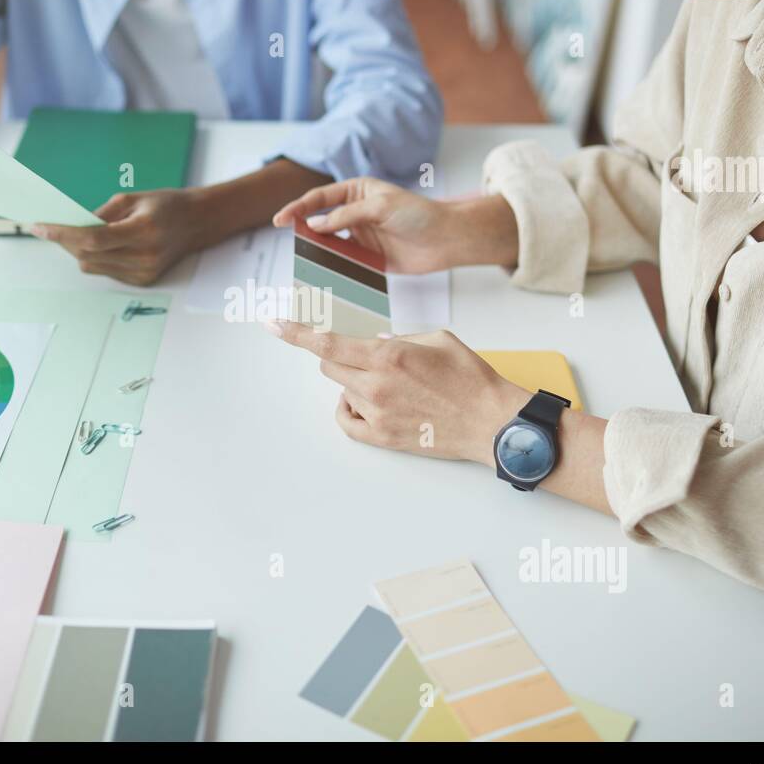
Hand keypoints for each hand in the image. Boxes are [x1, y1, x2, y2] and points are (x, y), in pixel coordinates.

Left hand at [31, 188, 205, 285]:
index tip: (40, 227)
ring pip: (92, 266)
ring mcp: (144, 272)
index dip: (63, 233)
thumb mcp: (132, 198)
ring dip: (79, 250)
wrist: (196, 224)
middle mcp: (145, 256)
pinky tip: (104, 245)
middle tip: (52, 227)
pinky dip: (96, 258)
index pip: (93, 238)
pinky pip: (105, 272)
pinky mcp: (143, 281)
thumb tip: (71, 225)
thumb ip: (100, 214)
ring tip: (81, 234)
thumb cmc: (166, 205)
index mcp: (143, 230)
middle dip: (65, 241)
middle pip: (88, 255)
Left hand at [267, 320, 524, 464]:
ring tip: (392, 384)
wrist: (490, 422)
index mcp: (388, 355)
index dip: (296, 334)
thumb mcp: (437, 338)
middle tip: (367, 357)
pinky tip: (366, 402)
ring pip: (342, 390)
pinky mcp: (382, 437)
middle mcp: (376, 385)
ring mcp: (376, 414)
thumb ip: (399, 337)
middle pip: (330, 365)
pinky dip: (350, 408)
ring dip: (355, 381)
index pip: (327, 343)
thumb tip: (374, 341)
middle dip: (339, 356)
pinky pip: (347, 420)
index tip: (273, 325)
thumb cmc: (470, 379)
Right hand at [272, 177, 519, 272]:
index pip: (319, 198)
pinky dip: (333, 269)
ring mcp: (360, 237)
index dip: (298, 208)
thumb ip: (346, 215)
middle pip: (320, 222)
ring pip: (329, 244)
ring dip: (317, 252)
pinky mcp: (367, 259)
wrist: (446, 240)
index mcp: (356, 192)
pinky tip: (324, 276)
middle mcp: (354, 213)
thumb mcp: (380, 206)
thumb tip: (315, 225)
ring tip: (304, 261)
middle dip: (303, 230)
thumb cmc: (419, 215)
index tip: (280, 219)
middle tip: (288, 240)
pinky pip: (344, 264)